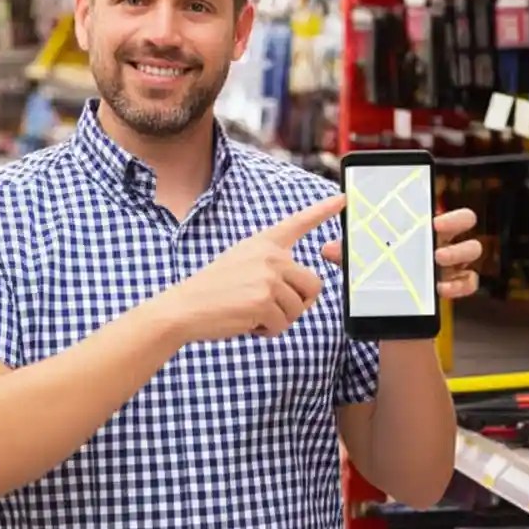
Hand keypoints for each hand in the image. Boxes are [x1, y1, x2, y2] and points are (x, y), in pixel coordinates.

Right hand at [158, 195, 345, 342]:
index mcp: (264, 243)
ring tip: (249, 312)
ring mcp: (268, 277)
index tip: (344, 198)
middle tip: (267, 306)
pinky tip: (245, 322)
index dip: (323, 210)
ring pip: (299, 309)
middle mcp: (270, 256)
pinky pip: (283, 325)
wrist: (184, 308)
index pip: (298, 223)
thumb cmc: (213, 291)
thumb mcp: (242, 263)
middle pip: (313, 286)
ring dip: (278, 319)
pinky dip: (266, 331)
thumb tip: (305, 290)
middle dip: (296, 304)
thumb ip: (272, 267)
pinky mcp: (264, 301)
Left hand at [321, 207, 481, 299]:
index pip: (436, 204)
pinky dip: (459, 284)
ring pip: (473, 248)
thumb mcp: (362, 263)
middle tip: (436, 228)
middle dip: (456, 219)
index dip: (434, 200)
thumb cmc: (379, 276)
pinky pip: (470, 281)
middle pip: (465, 218)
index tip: (426, 211)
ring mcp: (452, 263)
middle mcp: (441, 240)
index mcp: (419, 228)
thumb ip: (348, 254)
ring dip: (459, 251)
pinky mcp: (455, 286)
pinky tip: (441, 289)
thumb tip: (326, 248)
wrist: (391, 313)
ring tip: (437, 258)